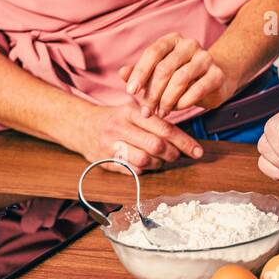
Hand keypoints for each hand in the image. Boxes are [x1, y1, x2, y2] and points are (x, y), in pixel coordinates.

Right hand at [64, 102, 203, 173]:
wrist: (80, 125)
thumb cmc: (115, 117)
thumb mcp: (132, 107)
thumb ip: (156, 116)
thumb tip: (184, 133)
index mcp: (131, 111)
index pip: (164, 128)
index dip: (185, 141)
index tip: (198, 151)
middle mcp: (120, 127)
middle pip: (156, 146)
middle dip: (172, 154)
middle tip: (176, 155)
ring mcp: (110, 145)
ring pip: (145, 160)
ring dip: (159, 163)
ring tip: (160, 160)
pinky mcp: (104, 161)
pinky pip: (132, 170)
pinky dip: (144, 170)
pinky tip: (146, 164)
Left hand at [119, 32, 236, 119]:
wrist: (214, 81)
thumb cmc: (181, 76)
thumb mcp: (158, 74)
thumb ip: (140, 73)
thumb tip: (122, 73)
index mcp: (173, 40)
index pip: (153, 52)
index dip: (140, 72)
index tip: (130, 91)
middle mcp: (190, 45)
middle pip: (165, 68)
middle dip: (152, 93)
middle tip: (147, 110)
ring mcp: (205, 58)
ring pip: (180, 79)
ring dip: (166, 100)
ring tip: (161, 112)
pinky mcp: (217, 74)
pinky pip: (197, 89)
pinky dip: (183, 103)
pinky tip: (177, 108)